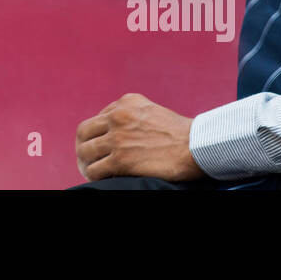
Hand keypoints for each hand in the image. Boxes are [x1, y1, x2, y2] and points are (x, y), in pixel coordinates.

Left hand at [75, 93, 204, 181]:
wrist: (197, 146)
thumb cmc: (180, 133)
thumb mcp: (151, 111)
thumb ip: (132, 115)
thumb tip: (114, 128)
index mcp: (125, 102)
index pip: (98, 118)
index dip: (96, 135)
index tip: (98, 146)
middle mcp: (118, 116)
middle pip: (84, 132)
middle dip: (83, 146)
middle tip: (86, 159)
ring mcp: (118, 138)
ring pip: (85, 151)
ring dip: (85, 163)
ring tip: (90, 170)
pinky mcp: (121, 159)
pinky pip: (95, 169)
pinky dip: (93, 175)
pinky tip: (100, 178)